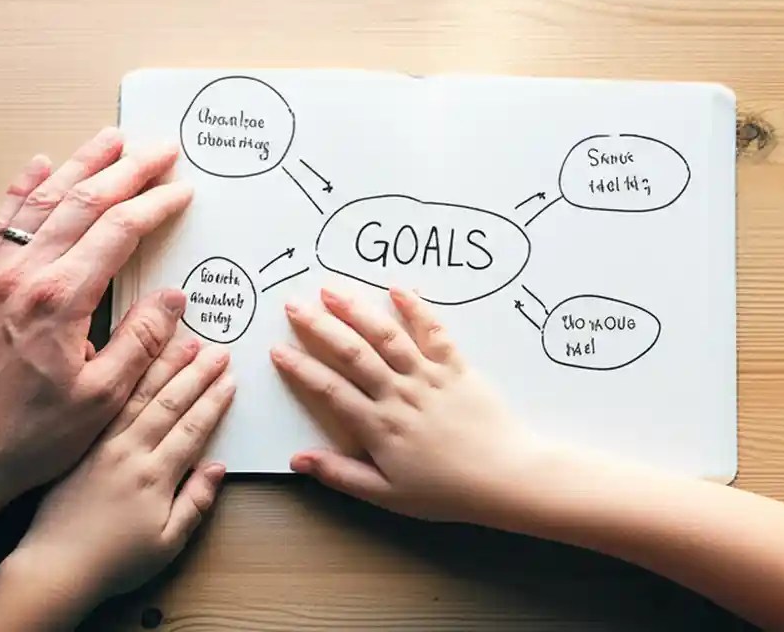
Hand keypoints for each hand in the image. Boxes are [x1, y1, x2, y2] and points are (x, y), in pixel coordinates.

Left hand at [0, 128, 193, 511]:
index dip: (154, 205)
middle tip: (158, 149)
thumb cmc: (30, 438)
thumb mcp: (101, 399)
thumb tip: (173, 298)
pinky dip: (20, 190)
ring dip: (78, 165)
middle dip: (126, 171)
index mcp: (60, 301)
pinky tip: (38, 167)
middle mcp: (24, 277)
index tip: (181, 190)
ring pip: (41, 203)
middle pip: (82, 203)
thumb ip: (140, 343)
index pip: (118, 232)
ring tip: (109, 140)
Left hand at [7, 334, 234, 603]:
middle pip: (169, 402)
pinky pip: (108, 403)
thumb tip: (218, 467)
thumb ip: (196, 502)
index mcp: (155, 475)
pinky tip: (130, 361)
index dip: (214, 400)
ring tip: (184, 342)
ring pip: (139, 394)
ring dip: (165, 366)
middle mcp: (129, 451)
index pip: (192, 427)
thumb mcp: (168, 544)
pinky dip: (122, 377)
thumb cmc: (113, 562)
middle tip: (216, 349)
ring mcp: (102, 444)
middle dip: (196, 372)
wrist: (53, 567)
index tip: (229, 378)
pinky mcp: (81, 445)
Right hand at [271, 286, 548, 525]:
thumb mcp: (387, 495)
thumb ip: (341, 474)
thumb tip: (297, 460)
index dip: (300, 368)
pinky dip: (416, 307)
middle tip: (294, 305)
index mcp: (378, 426)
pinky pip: (434, 331)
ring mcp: (428, 376)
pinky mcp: (456, 366)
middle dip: (319, 326)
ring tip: (332, 289)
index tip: (278, 350)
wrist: (505, 478)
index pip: (330, 389)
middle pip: (352, 352)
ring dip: (357, 309)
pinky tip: (397, 288)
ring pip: (386, 335)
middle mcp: (399, 394)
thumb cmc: (446, 492)